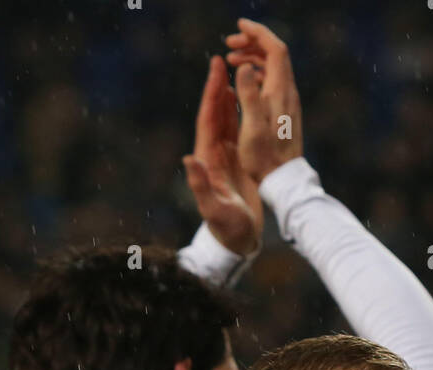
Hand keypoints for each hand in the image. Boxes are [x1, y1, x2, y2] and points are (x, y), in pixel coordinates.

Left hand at [183, 54, 262, 257]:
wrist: (237, 244)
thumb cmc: (227, 230)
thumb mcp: (214, 209)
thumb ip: (200, 185)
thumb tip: (188, 158)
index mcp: (207, 161)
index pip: (208, 121)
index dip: (211, 95)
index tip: (216, 71)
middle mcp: (213, 155)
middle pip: (215, 115)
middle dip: (218, 88)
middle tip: (222, 61)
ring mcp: (225, 158)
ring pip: (226, 121)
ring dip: (228, 97)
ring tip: (234, 73)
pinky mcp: (237, 164)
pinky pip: (237, 133)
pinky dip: (239, 115)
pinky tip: (245, 103)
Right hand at [224, 17, 303, 182]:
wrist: (283, 182)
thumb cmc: (264, 159)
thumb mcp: (251, 128)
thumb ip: (249, 94)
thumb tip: (246, 66)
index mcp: (280, 92)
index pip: (275, 49)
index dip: (258, 33)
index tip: (239, 26)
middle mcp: (288, 93)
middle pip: (275, 54)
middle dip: (253, 43)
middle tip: (229, 45)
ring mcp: (288, 103)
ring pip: (273, 68)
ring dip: (254, 58)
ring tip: (232, 62)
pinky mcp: (285, 113)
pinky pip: (273, 82)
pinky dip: (258, 74)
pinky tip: (244, 83)